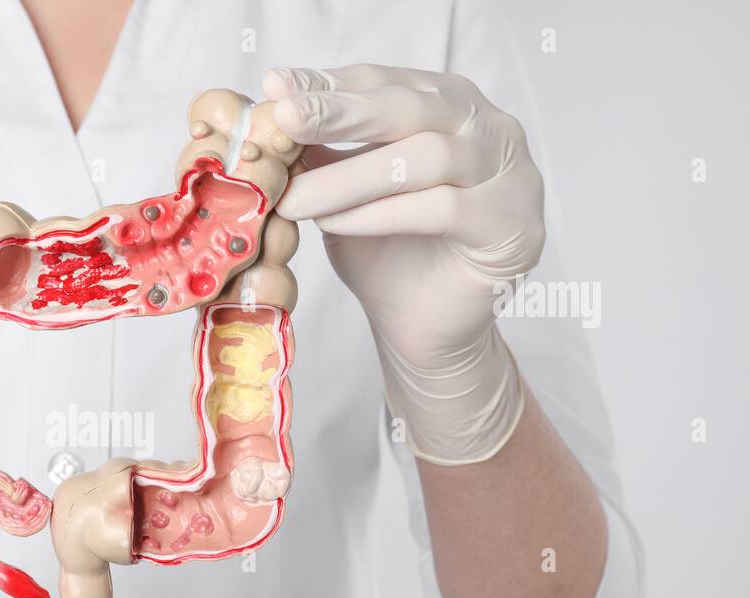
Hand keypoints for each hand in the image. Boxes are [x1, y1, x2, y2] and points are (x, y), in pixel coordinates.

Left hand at [264, 65, 543, 463]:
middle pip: (411, 106)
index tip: (276, 88)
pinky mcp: (513, 225)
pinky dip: (381, 215)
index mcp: (450, 106)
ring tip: (296, 198)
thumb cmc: (388, 256)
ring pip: (427, 157)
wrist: (423, 328)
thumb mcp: (343, 195)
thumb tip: (271, 114)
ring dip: (350, 177)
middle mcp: (489, 129)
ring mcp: (510, 174)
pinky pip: (444, 209)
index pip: (385, 82)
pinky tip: (335, 224)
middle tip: (284, 118)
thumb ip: (322, 155)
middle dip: (340, 112)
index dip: (329, 84)